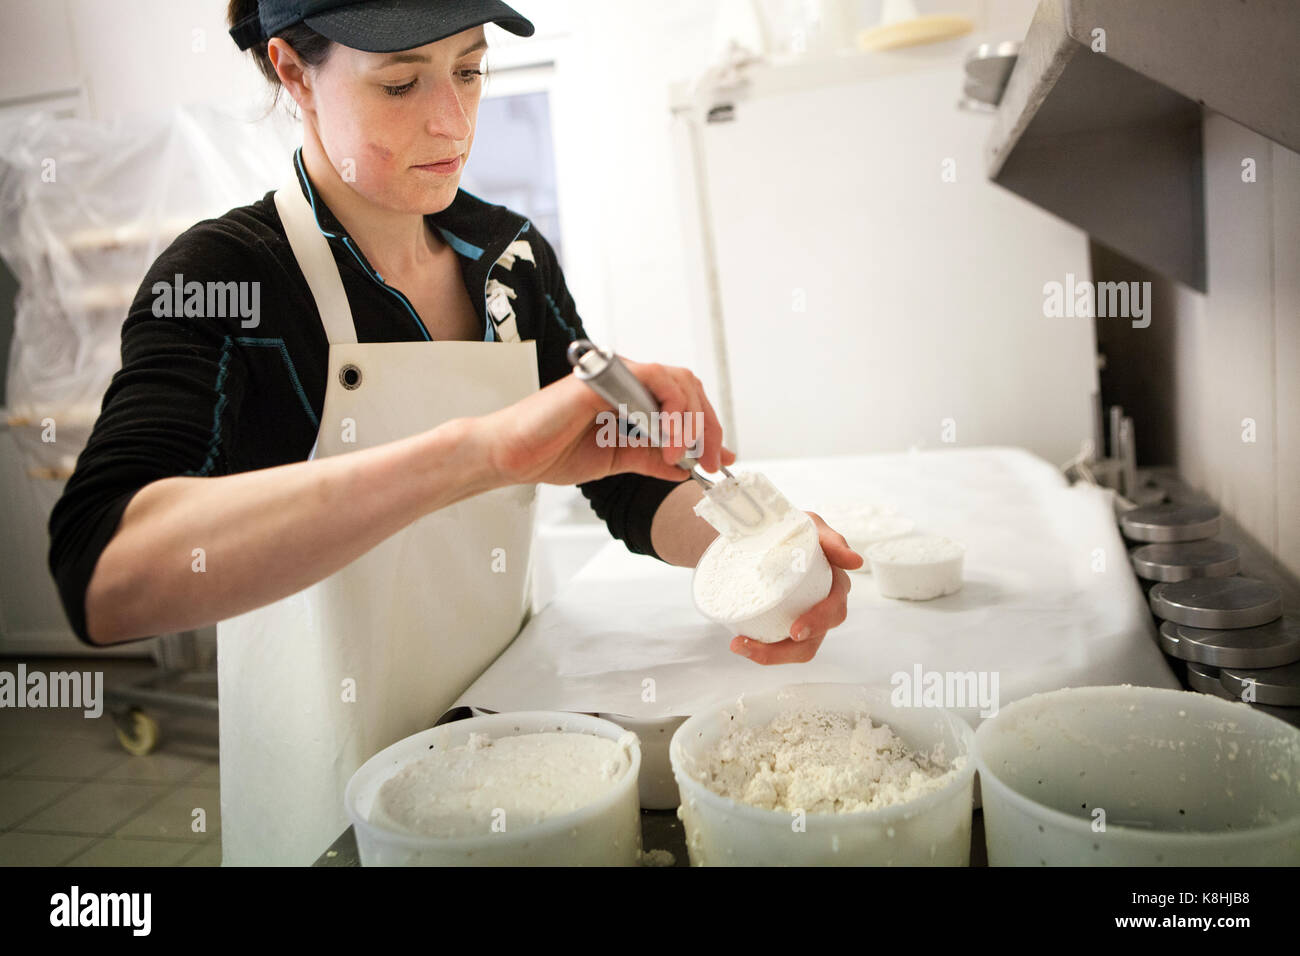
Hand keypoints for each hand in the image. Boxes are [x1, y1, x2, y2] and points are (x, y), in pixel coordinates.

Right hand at [482, 357, 733, 486]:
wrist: (511, 456)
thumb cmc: (550, 451)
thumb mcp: (618, 459)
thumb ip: (653, 458)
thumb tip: (689, 467)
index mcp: (628, 393)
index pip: (682, 397)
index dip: (707, 426)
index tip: (718, 459)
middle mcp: (624, 378)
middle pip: (686, 385)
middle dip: (708, 424)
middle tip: (711, 460)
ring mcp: (612, 374)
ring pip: (675, 380)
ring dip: (691, 420)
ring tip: (685, 455)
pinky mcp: (600, 379)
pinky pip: (650, 381)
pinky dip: (670, 411)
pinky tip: (668, 442)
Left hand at [730, 512, 861, 664]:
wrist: (758, 530)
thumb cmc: (790, 528)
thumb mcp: (808, 525)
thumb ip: (831, 539)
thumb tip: (855, 561)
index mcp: (833, 582)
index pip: (834, 606)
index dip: (819, 621)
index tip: (795, 630)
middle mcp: (822, 604)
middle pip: (815, 636)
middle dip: (790, 649)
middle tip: (757, 647)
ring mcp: (803, 615)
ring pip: (797, 648)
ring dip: (770, 655)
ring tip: (739, 646)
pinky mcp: (783, 621)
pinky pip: (778, 645)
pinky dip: (759, 649)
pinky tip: (738, 644)